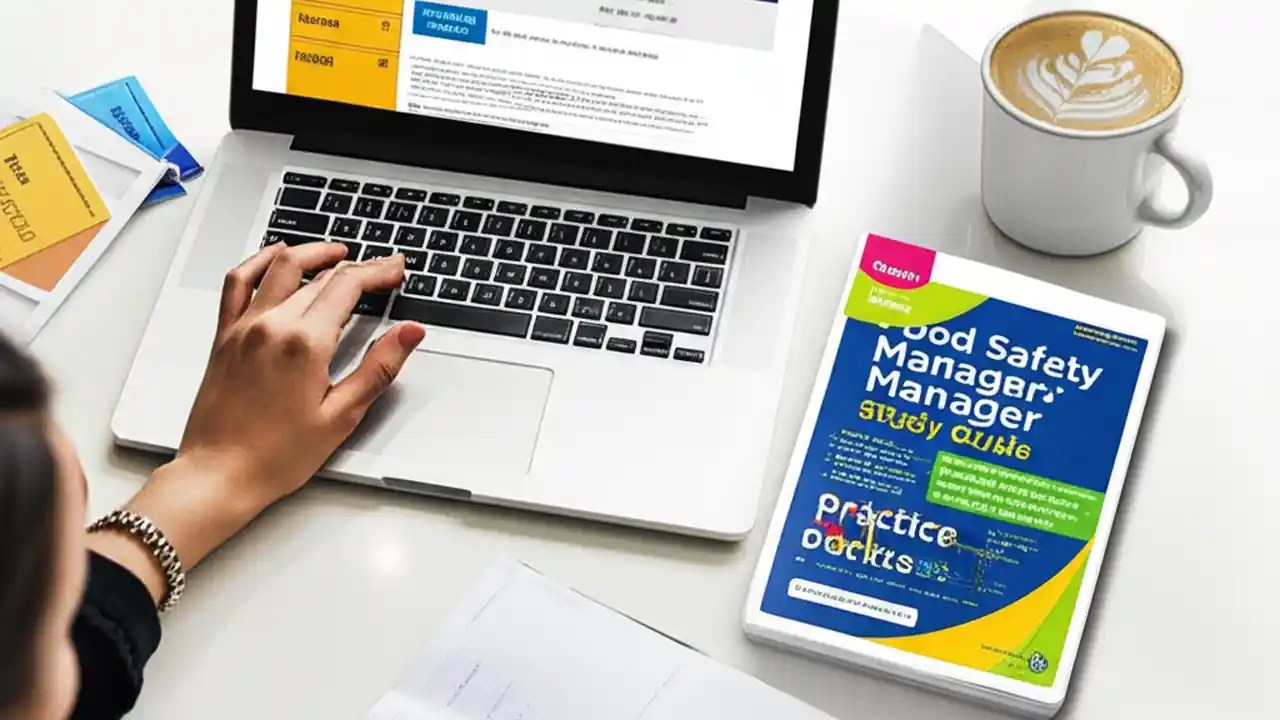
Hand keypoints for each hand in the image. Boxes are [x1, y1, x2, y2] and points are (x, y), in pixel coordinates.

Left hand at [92, 243, 424, 595]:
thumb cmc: (276, 456)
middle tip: (381, 270)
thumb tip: (409, 333)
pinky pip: (238, 283)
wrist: (219, 475)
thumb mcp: (341, 416)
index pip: (348, 286)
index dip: (378, 272)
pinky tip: (275, 257)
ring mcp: (244, 327)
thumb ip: (378, 368)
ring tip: (337, 253)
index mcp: (304, 343)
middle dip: (356, 266)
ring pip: (280, 267)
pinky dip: (258, 261)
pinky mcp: (225, 336)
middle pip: (320, 276)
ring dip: (312, 253)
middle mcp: (272, 325)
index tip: (396, 270)